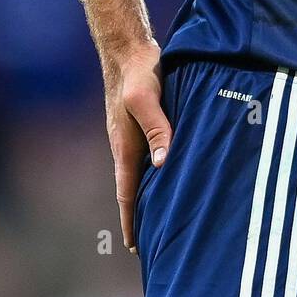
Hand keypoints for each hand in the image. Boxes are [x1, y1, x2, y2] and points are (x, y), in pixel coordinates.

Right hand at [104, 41, 172, 253]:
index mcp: (125, 146)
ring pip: (144, 173)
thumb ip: (157, 128)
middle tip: (152, 244)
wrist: (129, 49)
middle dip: (141, 215)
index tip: (134, 247)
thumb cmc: (139, 73)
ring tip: (164, 217)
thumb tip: (163, 163)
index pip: (126, 192)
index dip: (131, 220)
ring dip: (151, 195)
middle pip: (134, 188)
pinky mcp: (144, 124)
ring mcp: (134, 135)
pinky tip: (171, 175)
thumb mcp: (146, 99)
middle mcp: (128, 145)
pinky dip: (158, 173)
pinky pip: (151, 156)